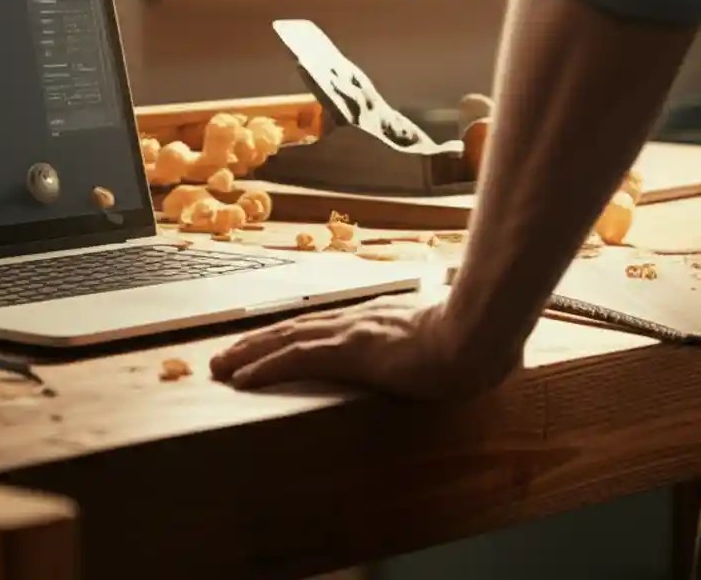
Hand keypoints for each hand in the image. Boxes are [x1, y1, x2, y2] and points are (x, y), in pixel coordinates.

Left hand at [211, 295, 486, 399]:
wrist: (480, 337)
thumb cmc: (478, 343)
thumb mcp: (455, 344)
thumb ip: (449, 349)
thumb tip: (480, 360)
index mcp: (377, 321)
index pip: (321, 326)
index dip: (289, 335)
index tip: (265, 344)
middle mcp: (356, 321)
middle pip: (293, 328)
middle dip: (257, 342)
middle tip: (225, 356)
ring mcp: (350, 333)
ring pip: (285, 340)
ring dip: (249, 354)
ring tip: (220, 366)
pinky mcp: (348, 351)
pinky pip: (295, 359)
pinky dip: (264, 367)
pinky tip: (242, 378)